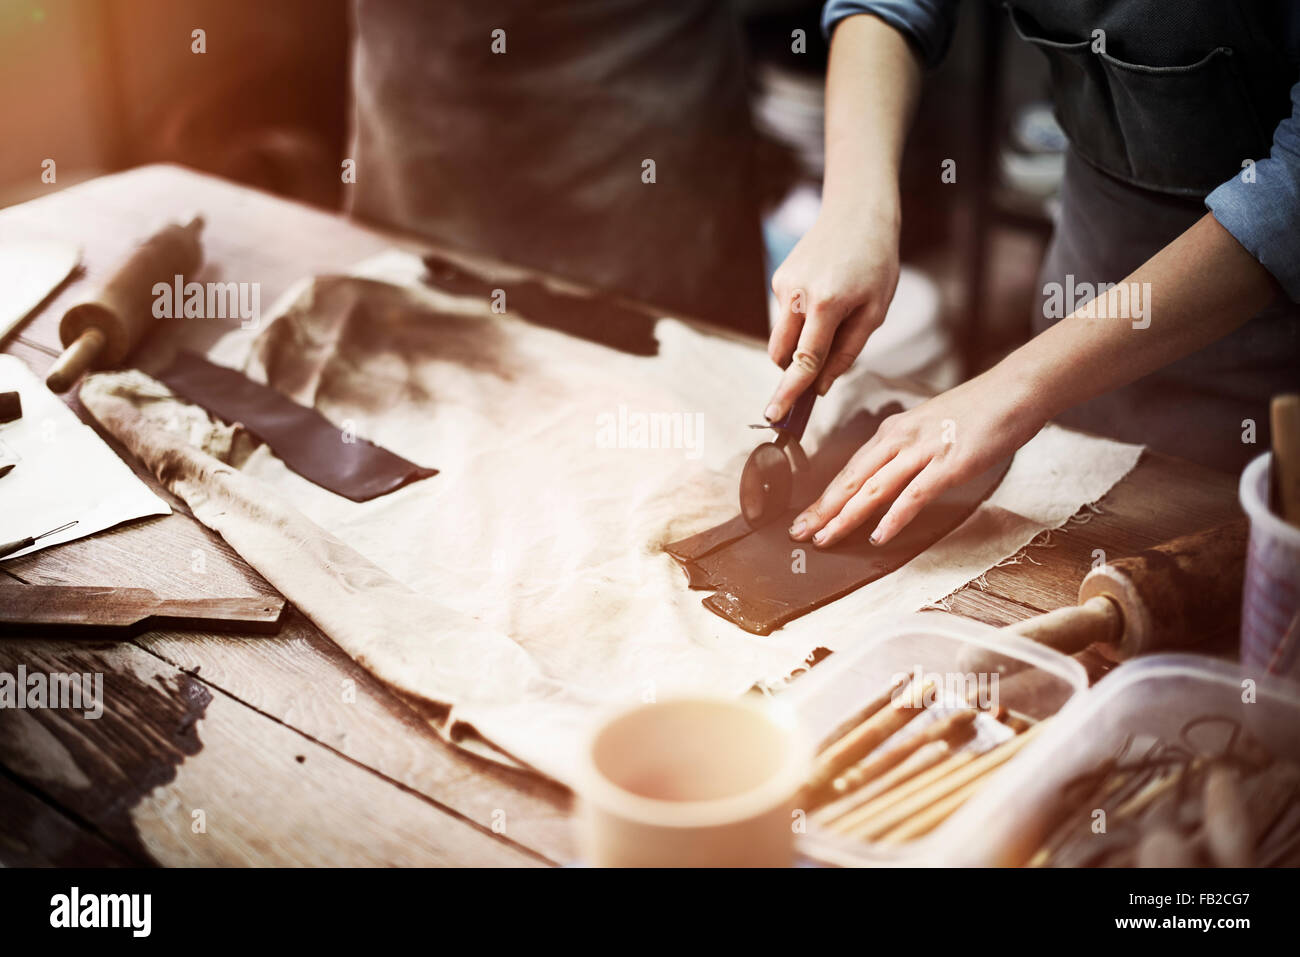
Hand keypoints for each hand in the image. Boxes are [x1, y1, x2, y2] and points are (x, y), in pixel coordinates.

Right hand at [765, 203, 899, 421]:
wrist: (857, 213)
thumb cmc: (875, 263)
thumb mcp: (875, 311)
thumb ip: (847, 352)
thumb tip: (822, 386)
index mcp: (827, 304)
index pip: (804, 361)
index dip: (790, 391)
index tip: (774, 415)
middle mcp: (797, 294)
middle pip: (781, 354)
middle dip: (793, 369)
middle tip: (816, 373)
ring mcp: (783, 285)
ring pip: (782, 336)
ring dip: (801, 342)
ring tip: (834, 316)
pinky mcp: (779, 278)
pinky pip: (786, 315)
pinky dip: (802, 319)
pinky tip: (826, 295)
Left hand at [788, 372, 1044, 546]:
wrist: (1015, 390)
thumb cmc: (978, 411)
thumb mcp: (929, 427)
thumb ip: (908, 450)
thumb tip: (891, 476)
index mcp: (893, 431)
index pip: (851, 468)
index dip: (826, 495)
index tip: (807, 517)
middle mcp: (900, 439)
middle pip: (852, 479)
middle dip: (823, 508)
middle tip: (799, 532)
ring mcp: (923, 450)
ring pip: (874, 487)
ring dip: (846, 516)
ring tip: (825, 538)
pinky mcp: (949, 463)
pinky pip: (914, 494)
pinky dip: (894, 517)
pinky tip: (878, 536)